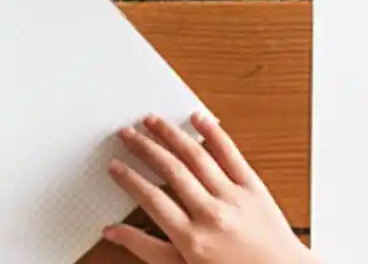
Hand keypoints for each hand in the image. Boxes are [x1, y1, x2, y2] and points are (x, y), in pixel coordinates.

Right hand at [105, 113, 313, 263]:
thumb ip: (147, 249)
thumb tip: (114, 232)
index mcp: (193, 239)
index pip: (152, 199)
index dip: (129, 179)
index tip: (116, 166)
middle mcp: (212, 214)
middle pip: (170, 171)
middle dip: (144, 148)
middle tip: (127, 134)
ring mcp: (234, 198)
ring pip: (197, 157)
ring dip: (172, 134)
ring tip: (153, 121)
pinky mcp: (254, 188)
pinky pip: (232, 154)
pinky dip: (213, 133)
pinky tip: (198, 118)